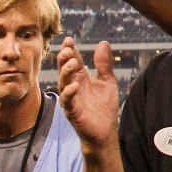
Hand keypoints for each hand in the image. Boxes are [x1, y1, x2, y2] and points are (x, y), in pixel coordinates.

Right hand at [57, 36, 120, 153]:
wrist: (105, 131)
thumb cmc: (104, 107)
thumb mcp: (107, 81)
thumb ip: (104, 64)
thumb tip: (103, 42)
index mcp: (81, 78)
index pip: (73, 60)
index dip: (70, 50)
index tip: (69, 40)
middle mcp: (73, 86)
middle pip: (64, 69)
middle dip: (64, 58)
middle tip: (67, 49)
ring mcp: (71, 99)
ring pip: (63, 82)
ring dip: (66, 72)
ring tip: (72, 63)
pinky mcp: (72, 111)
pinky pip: (67, 101)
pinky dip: (69, 93)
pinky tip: (75, 86)